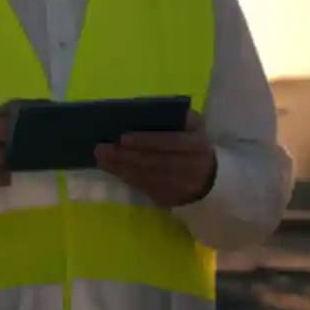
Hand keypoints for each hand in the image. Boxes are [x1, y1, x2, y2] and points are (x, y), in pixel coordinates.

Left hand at [94, 110, 216, 207]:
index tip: (123, 138)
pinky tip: (110, 168)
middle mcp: (191, 168)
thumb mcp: (195, 129)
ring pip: (146, 178)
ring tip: (100, 157)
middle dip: (125, 156)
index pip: (171, 143)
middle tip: (101, 148)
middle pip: (154, 163)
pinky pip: (144, 188)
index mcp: (197, 145)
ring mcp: (181, 187)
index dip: (147, 141)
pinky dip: (125, 178)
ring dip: (120, 168)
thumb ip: (183, 119)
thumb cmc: (193, 146)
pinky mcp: (169, 199)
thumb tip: (159, 110)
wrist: (209, 179)